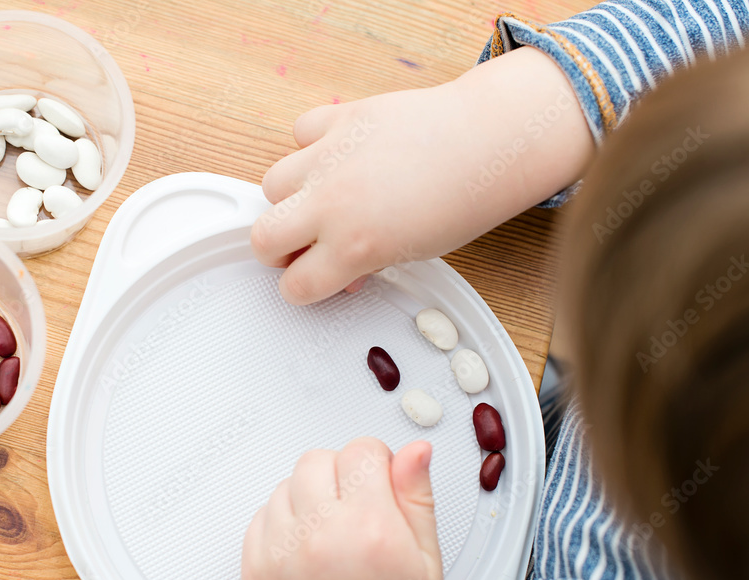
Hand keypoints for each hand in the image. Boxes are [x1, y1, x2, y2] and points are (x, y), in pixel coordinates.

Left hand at [241, 438, 442, 579]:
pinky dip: (282, 523)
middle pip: (317, 460)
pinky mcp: (255, 568)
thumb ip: (417, 496)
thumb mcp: (426, 560)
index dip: (376, 463)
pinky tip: (307, 548)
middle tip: (356, 508)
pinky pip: (261, 516)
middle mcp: (319, 534)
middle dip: (340, 474)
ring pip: (287, 484)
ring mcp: (281, 551)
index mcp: (369, 527)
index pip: (359, 451)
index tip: (380, 482)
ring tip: (332, 534)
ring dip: (308, 497)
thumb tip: (414, 451)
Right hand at [251, 46, 592, 304]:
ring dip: (291, 197)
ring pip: (273, 184)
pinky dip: (311, 144)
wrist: (488, 142)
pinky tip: (336, 154)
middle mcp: (333, 202)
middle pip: (263, 238)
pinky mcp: (339, 119)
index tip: (311, 280)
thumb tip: (345, 269)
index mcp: (353, 246)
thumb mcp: (413, 252)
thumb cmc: (463, 198)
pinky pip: (301, 132)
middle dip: (277, 249)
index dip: (303, 287)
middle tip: (300, 246)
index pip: (295, 285)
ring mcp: (330, 158)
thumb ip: (366, 261)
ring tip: (320, 197)